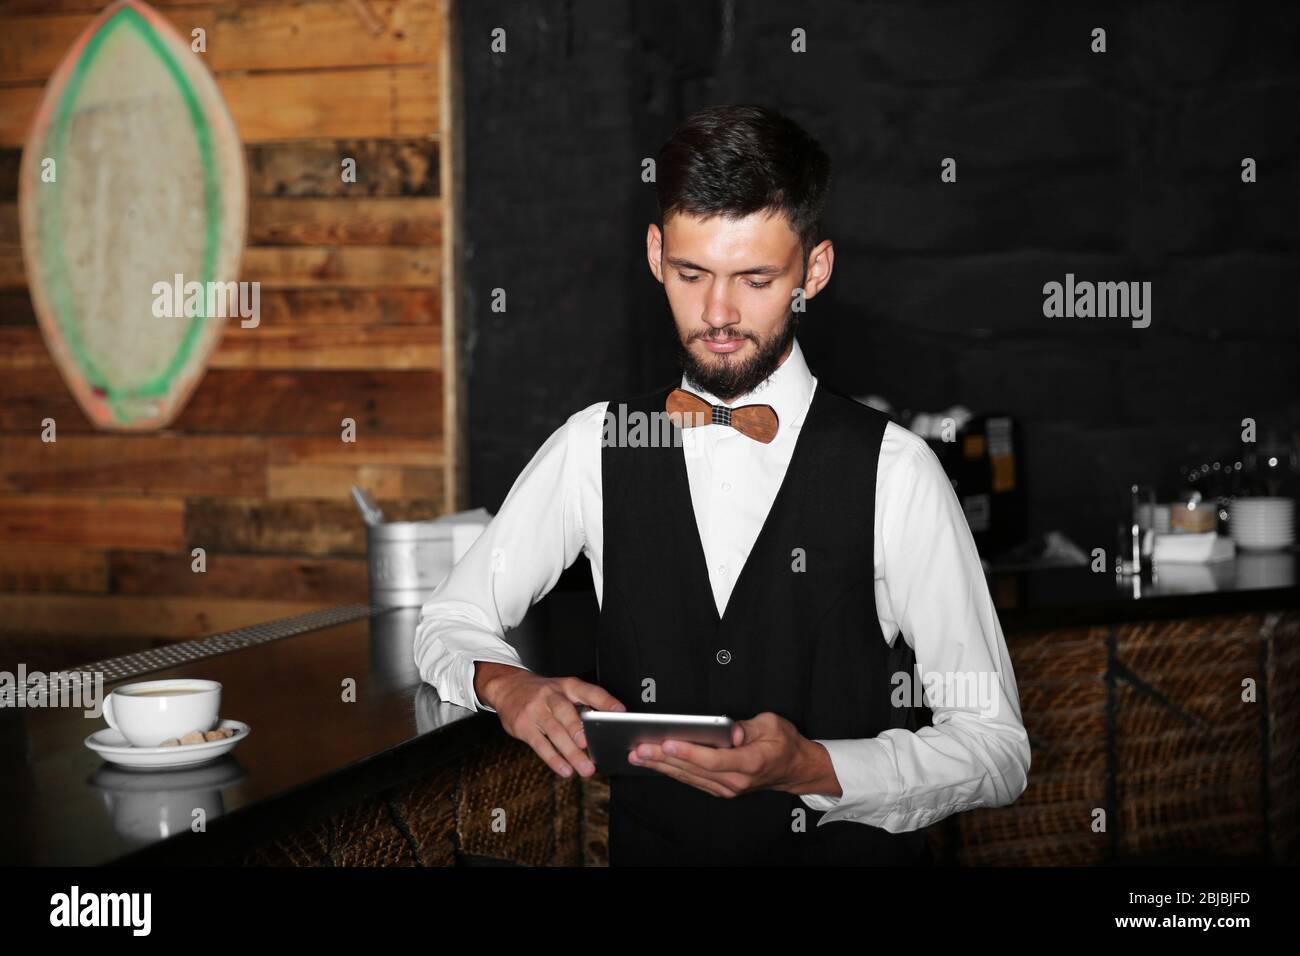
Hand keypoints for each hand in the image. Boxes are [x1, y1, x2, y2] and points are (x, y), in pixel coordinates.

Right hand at [475, 662, 625, 779]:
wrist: (507, 687)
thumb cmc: (543, 694)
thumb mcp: (562, 690)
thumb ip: (580, 706)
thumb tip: (603, 730)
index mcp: (567, 686)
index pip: (589, 691)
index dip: (605, 701)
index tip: (620, 712)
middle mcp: (551, 695)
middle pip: (566, 713)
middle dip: (578, 730)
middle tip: (590, 746)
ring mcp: (535, 710)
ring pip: (554, 732)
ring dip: (570, 753)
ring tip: (585, 769)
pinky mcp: (523, 726)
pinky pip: (540, 744)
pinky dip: (553, 759)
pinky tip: (565, 770)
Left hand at [628, 711, 838, 798]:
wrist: (795, 769)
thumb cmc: (784, 744)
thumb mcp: (772, 725)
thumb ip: (748, 727)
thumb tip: (730, 730)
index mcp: (749, 763)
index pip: (712, 758)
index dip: (687, 750)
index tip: (667, 742)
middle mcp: (736, 780)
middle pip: (693, 769)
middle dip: (663, 757)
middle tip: (640, 747)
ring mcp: (728, 787)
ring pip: (689, 777)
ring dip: (662, 766)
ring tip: (639, 755)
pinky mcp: (722, 788)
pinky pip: (693, 780)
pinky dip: (673, 771)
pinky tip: (657, 763)